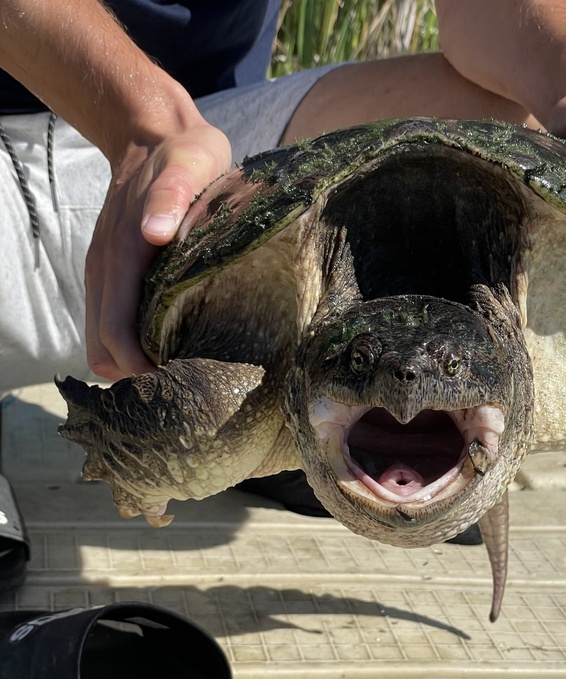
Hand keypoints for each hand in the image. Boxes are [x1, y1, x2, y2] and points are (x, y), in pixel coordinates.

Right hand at [85, 121, 231, 379]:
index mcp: (122, 257)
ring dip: (133, 367)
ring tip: (179, 374)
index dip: (141, 369)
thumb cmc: (184, 154)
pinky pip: (113, 326)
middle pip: (104, 352)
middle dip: (138, 379)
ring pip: (104, 344)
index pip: (115, 336)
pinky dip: (133, 347)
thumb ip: (173, 197)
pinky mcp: (114, 276)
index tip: (180, 382)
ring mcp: (106, 275)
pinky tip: (170, 349)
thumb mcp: (190, 165)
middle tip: (185, 387)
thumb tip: (154, 233)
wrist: (153, 133)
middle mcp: (106, 273)